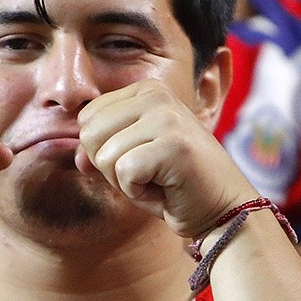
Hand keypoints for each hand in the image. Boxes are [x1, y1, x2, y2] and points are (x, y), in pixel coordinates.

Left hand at [75, 80, 256, 237]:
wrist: (223, 210)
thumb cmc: (176, 186)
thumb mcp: (132, 161)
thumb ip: (102, 151)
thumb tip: (77, 157)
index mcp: (146, 90)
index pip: (88, 118)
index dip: (105, 152)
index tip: (141, 161)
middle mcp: (156, 95)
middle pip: (90, 135)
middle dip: (110, 167)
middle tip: (148, 175)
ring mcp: (167, 117)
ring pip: (104, 157)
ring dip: (126, 182)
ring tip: (159, 181)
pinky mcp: (173, 144)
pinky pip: (124, 173)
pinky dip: (139, 192)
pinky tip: (166, 189)